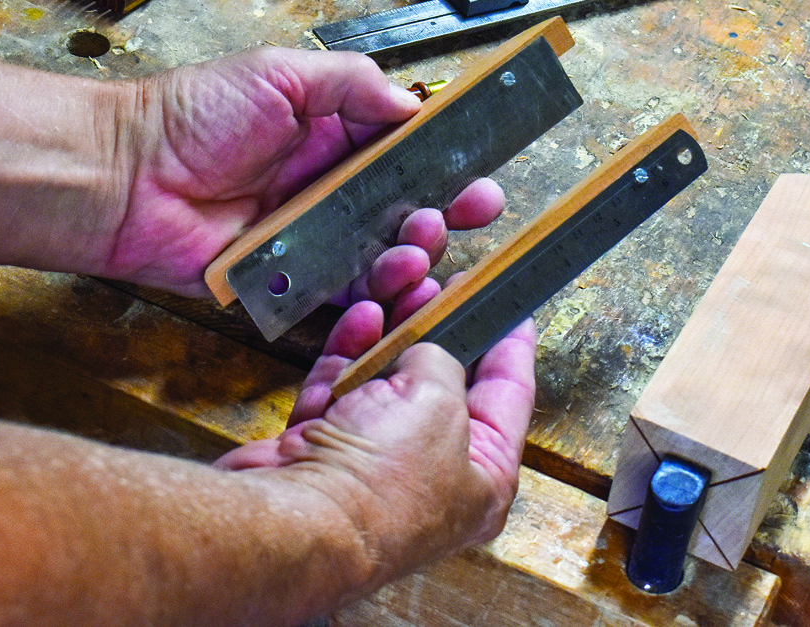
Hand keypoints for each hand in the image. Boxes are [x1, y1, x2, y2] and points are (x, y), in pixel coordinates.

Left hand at [98, 47, 502, 298]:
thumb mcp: (279, 74)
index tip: (478, 167)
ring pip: (383, 255)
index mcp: (331, 134)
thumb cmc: (189, 117)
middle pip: (406, 207)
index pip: (405, 148)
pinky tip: (396, 288)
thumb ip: (351, 83)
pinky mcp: (288, 284)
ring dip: (414, 252)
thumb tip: (412, 102)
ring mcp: (311, 239)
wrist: (126, 177)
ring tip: (420, 244)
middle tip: (468, 210)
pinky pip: (341, 298)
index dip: (446, 159)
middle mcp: (328, 188)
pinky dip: (373, 298)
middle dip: (445, 210)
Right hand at [216, 299, 536, 589]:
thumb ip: (441, 360)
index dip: (512, 347)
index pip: (508, 398)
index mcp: (483, 478)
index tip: (513, 309)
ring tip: (405, 289)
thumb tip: (428, 346)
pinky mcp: (322, 451)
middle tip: (449, 289)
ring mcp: (373, 464)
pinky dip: (349, 352)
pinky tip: (362, 315)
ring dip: (394, 334)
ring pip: (387, 382)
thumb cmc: (381, 485)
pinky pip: (342, 389)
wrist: (296, 519)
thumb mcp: (438, 401)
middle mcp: (430, 476)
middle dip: (443, 331)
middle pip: (443, 386)